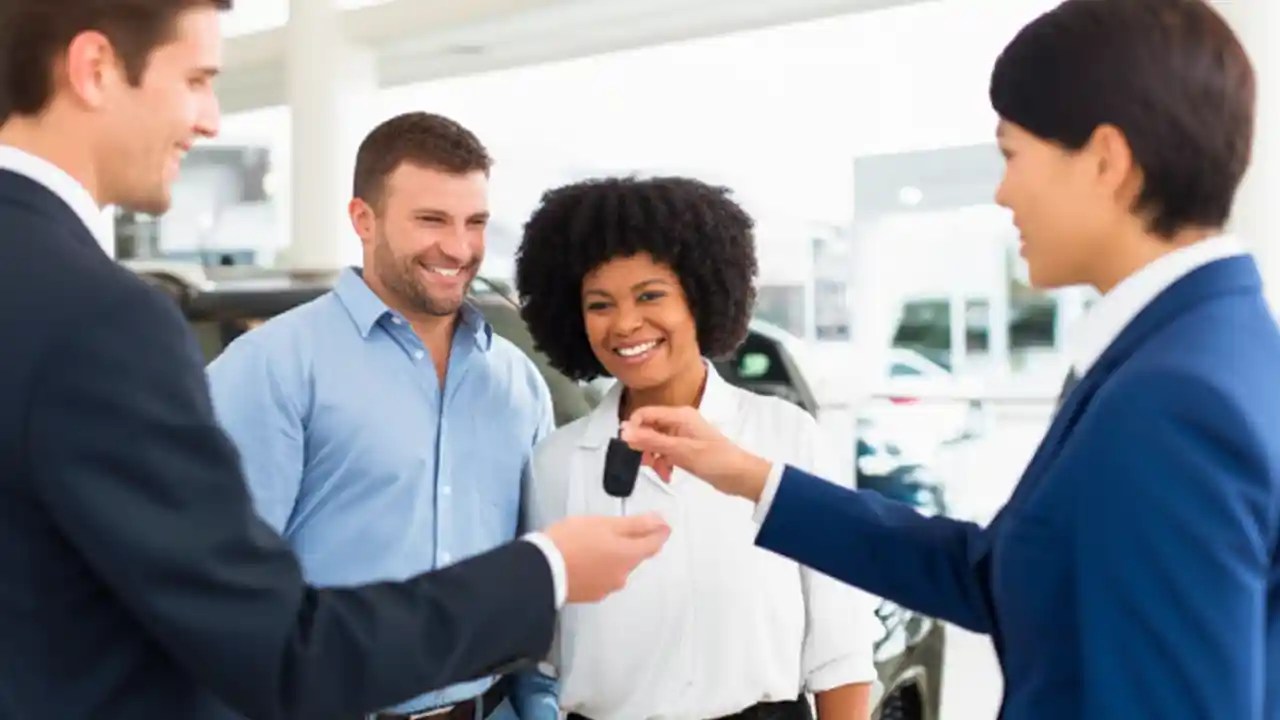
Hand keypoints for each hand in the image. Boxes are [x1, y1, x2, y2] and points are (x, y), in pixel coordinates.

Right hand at [543, 514, 670, 603]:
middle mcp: (622, 575)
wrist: (542, 569)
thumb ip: (635, 524)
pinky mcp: (591, 595)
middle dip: (634, 544)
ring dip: (615, 557)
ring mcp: (607, 587)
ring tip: (597, 544)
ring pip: (619, 568)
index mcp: (628, 555)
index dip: (660, 532)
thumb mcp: (604, 524)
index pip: (654, 544)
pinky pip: (603, 578)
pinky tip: (587, 560)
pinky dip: (601, 568)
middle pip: (635, 557)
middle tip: (623, 530)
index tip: (663, 526)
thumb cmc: (572, 540)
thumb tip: (660, 522)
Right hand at [620, 405, 771, 500]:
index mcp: (679, 415)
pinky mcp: (685, 449)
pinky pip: (665, 452)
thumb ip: (652, 440)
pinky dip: (663, 463)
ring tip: (661, 472)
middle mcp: (679, 421)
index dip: (633, 428)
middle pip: (648, 428)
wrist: (741, 476)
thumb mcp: (680, 451)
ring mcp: (682, 436)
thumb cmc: (714, 460)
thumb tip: (623, 432)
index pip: (645, 414)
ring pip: (655, 442)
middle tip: (646, 464)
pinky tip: (667, 474)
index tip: (629, 448)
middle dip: (644, 447)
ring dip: (654, 458)